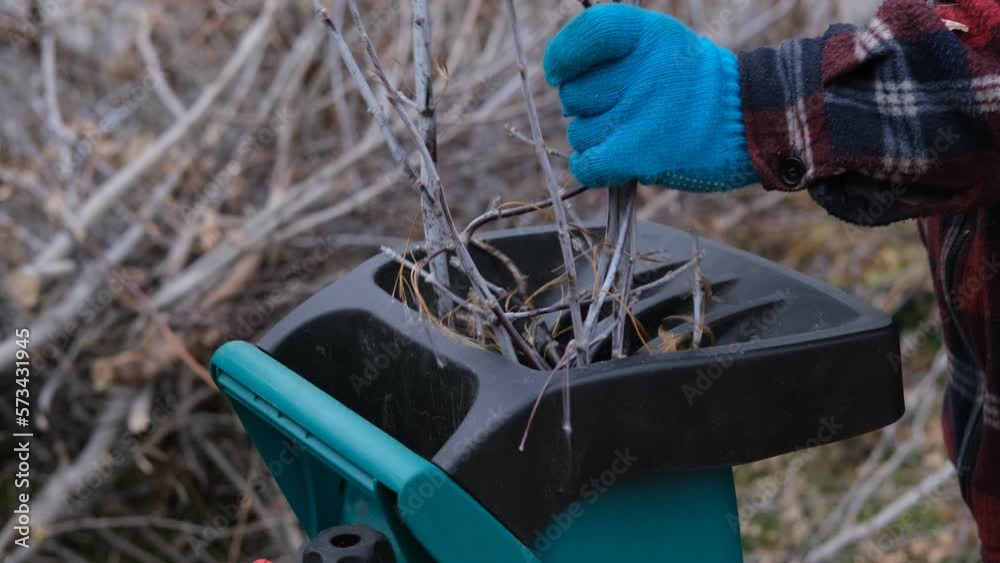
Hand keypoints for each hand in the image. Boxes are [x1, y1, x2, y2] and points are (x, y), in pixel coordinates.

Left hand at [544, 4, 757, 190]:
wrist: (748, 122)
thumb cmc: (695, 85)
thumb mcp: (662, 44)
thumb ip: (613, 49)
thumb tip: (561, 73)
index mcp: (646, 34)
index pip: (587, 32)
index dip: (563, 55)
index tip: (560, 72)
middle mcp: (641, 69)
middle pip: (574, 93)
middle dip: (588, 105)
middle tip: (621, 109)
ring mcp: (639, 112)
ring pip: (580, 132)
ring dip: (597, 140)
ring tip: (632, 134)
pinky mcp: (638, 153)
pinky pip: (587, 164)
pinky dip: (592, 167)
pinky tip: (612, 161)